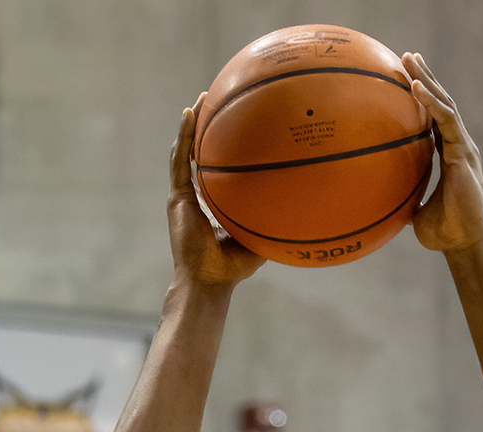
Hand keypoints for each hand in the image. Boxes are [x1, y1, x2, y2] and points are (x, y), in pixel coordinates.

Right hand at [168, 95, 264, 286]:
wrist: (208, 281)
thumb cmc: (233, 267)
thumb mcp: (260, 235)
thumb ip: (274, 217)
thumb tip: (305, 202)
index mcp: (213, 204)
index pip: (217, 170)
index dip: (223, 148)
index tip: (237, 125)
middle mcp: (196, 197)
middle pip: (199, 154)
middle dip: (206, 128)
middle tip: (217, 101)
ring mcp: (183, 196)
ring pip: (185, 152)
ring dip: (191, 125)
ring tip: (200, 99)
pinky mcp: (177, 197)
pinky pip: (179, 161)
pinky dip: (183, 137)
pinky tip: (189, 115)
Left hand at [402, 53, 482, 253]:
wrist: (466, 243)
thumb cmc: (444, 232)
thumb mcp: (415, 212)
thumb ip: (403, 198)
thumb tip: (377, 201)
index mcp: (448, 155)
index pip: (435, 119)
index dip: (424, 98)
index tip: (408, 78)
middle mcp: (457, 145)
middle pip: (441, 103)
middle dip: (425, 78)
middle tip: (408, 56)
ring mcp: (463, 147)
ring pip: (445, 104)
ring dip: (427, 81)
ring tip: (411, 60)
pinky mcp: (464, 152)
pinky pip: (447, 121)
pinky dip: (432, 103)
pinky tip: (417, 88)